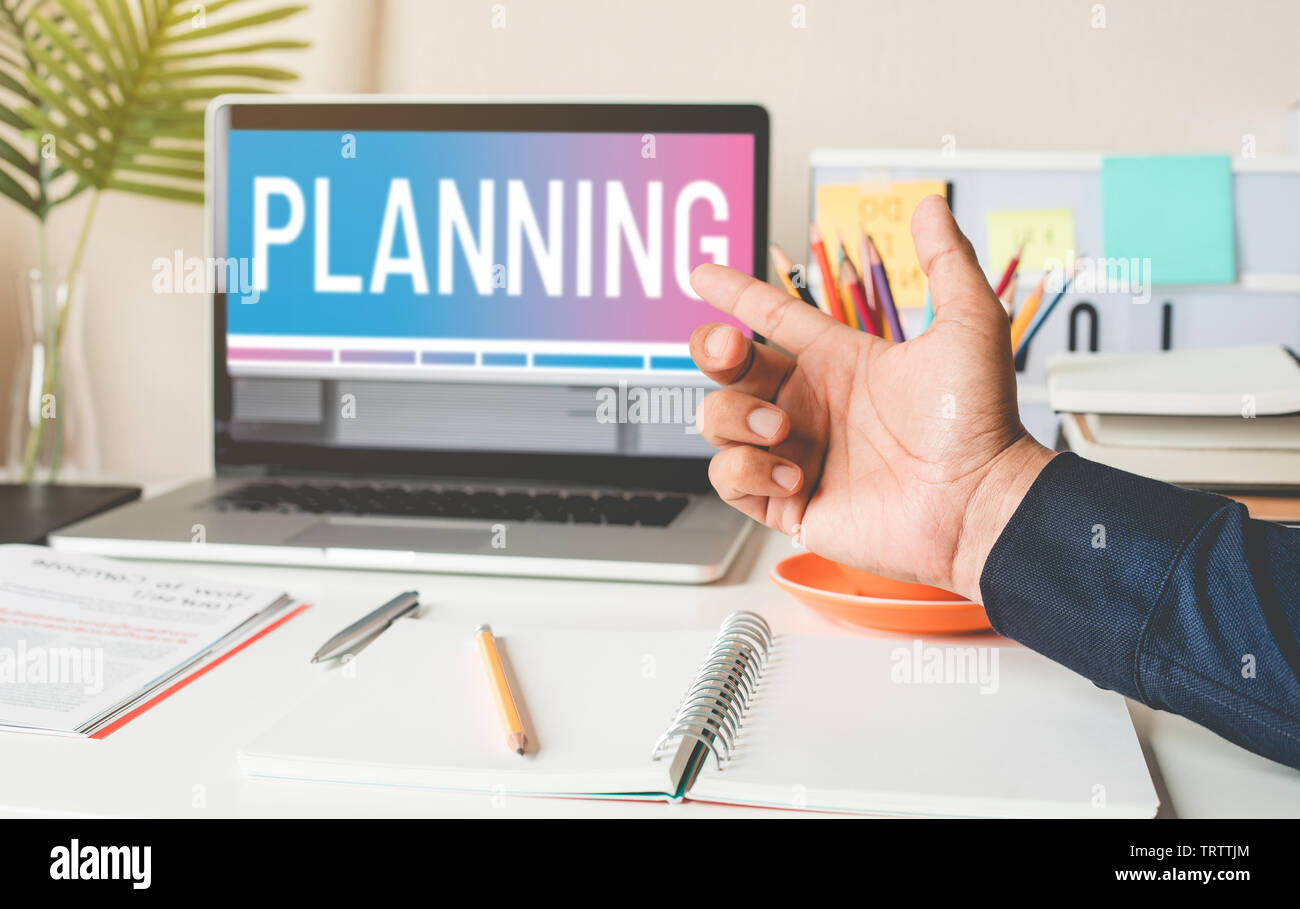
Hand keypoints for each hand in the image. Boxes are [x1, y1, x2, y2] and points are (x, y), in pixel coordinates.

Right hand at [689, 195, 1054, 600]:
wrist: (977, 501)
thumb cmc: (979, 422)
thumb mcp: (968, 325)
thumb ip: (946, 260)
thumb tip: (929, 205)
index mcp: (840, 362)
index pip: (772, 318)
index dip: (735, 293)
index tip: (701, 274)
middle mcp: (810, 406)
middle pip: (726, 369)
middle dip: (712, 350)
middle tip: (732, 350)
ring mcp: (796, 454)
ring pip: (718, 421)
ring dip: (738, 418)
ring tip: (784, 430)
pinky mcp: (789, 503)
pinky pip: (730, 479)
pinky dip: (749, 471)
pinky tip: (794, 475)